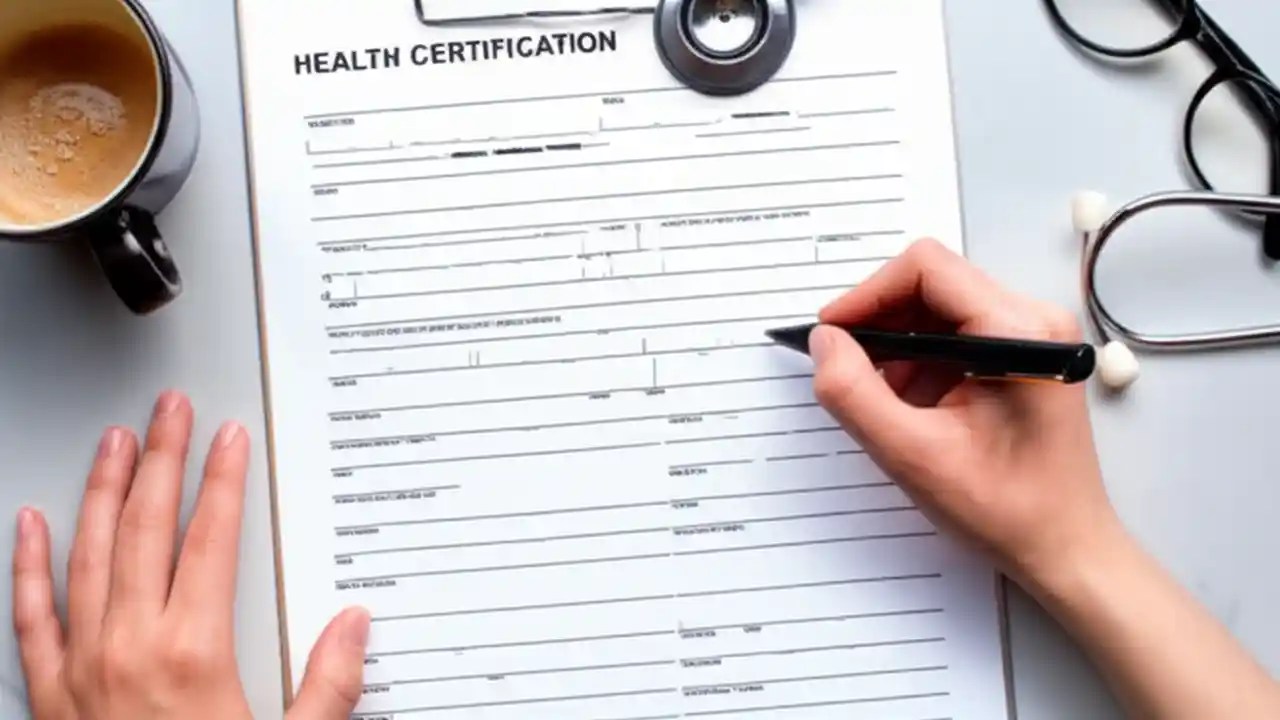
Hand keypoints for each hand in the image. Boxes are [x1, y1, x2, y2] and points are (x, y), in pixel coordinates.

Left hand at [12, 391, 370, 719]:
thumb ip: (329, 685)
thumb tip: (354, 625)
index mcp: (193, 651)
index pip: (211, 538)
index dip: (222, 480)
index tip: (229, 440)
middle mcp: (129, 647)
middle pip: (144, 528)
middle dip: (161, 459)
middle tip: (169, 412)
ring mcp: (81, 666)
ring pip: (87, 554)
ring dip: (100, 490)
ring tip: (113, 443)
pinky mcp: (49, 693)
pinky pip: (31, 614)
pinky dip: (30, 564)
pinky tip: (31, 524)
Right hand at [810, 239, 1121, 587]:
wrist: (1064, 549)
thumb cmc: (1006, 509)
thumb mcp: (912, 454)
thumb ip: (854, 392)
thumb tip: (824, 342)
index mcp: (1018, 332)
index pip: (926, 269)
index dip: (867, 295)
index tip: (832, 336)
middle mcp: (1034, 321)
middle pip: (933, 283)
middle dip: (880, 321)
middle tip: (845, 367)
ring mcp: (1033, 337)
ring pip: (941, 309)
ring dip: (898, 344)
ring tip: (880, 397)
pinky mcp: (1024, 357)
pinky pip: (957, 334)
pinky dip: (920, 360)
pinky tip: (909, 404)